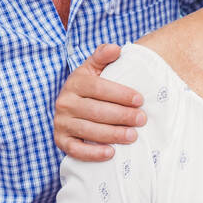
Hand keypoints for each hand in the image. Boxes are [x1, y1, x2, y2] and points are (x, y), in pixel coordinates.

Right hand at [53, 43, 145, 160]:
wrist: (70, 104)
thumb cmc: (89, 86)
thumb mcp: (93, 68)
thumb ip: (103, 56)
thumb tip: (115, 48)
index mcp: (75, 83)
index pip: (98, 88)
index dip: (120, 94)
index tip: (139, 99)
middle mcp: (65, 103)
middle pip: (96, 111)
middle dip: (122, 116)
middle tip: (142, 119)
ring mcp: (62, 122)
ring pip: (89, 130)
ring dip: (113, 134)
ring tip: (133, 136)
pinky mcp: (60, 140)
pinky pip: (75, 150)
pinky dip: (92, 153)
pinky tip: (111, 153)